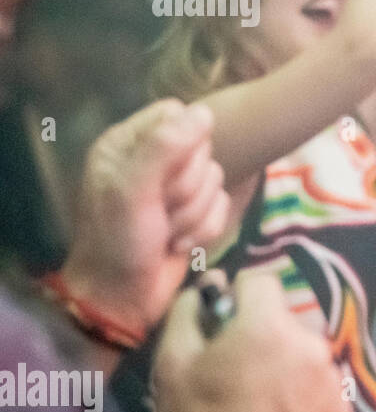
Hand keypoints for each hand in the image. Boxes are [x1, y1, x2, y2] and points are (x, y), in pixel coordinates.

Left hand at [60, 99, 229, 338]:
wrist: (122, 299)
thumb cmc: (117, 243)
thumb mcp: (132, 192)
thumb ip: (163, 148)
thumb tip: (204, 113)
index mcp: (127, 144)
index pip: (177, 115)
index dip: (182, 144)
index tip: (162, 175)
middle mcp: (152, 161)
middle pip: (202, 149)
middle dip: (187, 188)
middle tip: (160, 211)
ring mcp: (175, 188)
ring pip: (216, 179)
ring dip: (194, 213)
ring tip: (166, 232)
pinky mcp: (195, 213)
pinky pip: (223, 205)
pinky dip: (203, 229)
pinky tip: (178, 243)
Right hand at [153, 270, 353, 411]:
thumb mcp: (173, 362)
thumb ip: (190, 310)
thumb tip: (211, 282)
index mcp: (269, 325)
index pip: (262, 281)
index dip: (240, 297)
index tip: (227, 322)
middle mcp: (311, 343)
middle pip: (289, 317)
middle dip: (267, 331)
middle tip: (241, 367)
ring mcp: (333, 378)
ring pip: (309, 351)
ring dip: (289, 362)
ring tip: (262, 398)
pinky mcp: (345, 409)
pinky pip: (324, 384)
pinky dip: (307, 393)